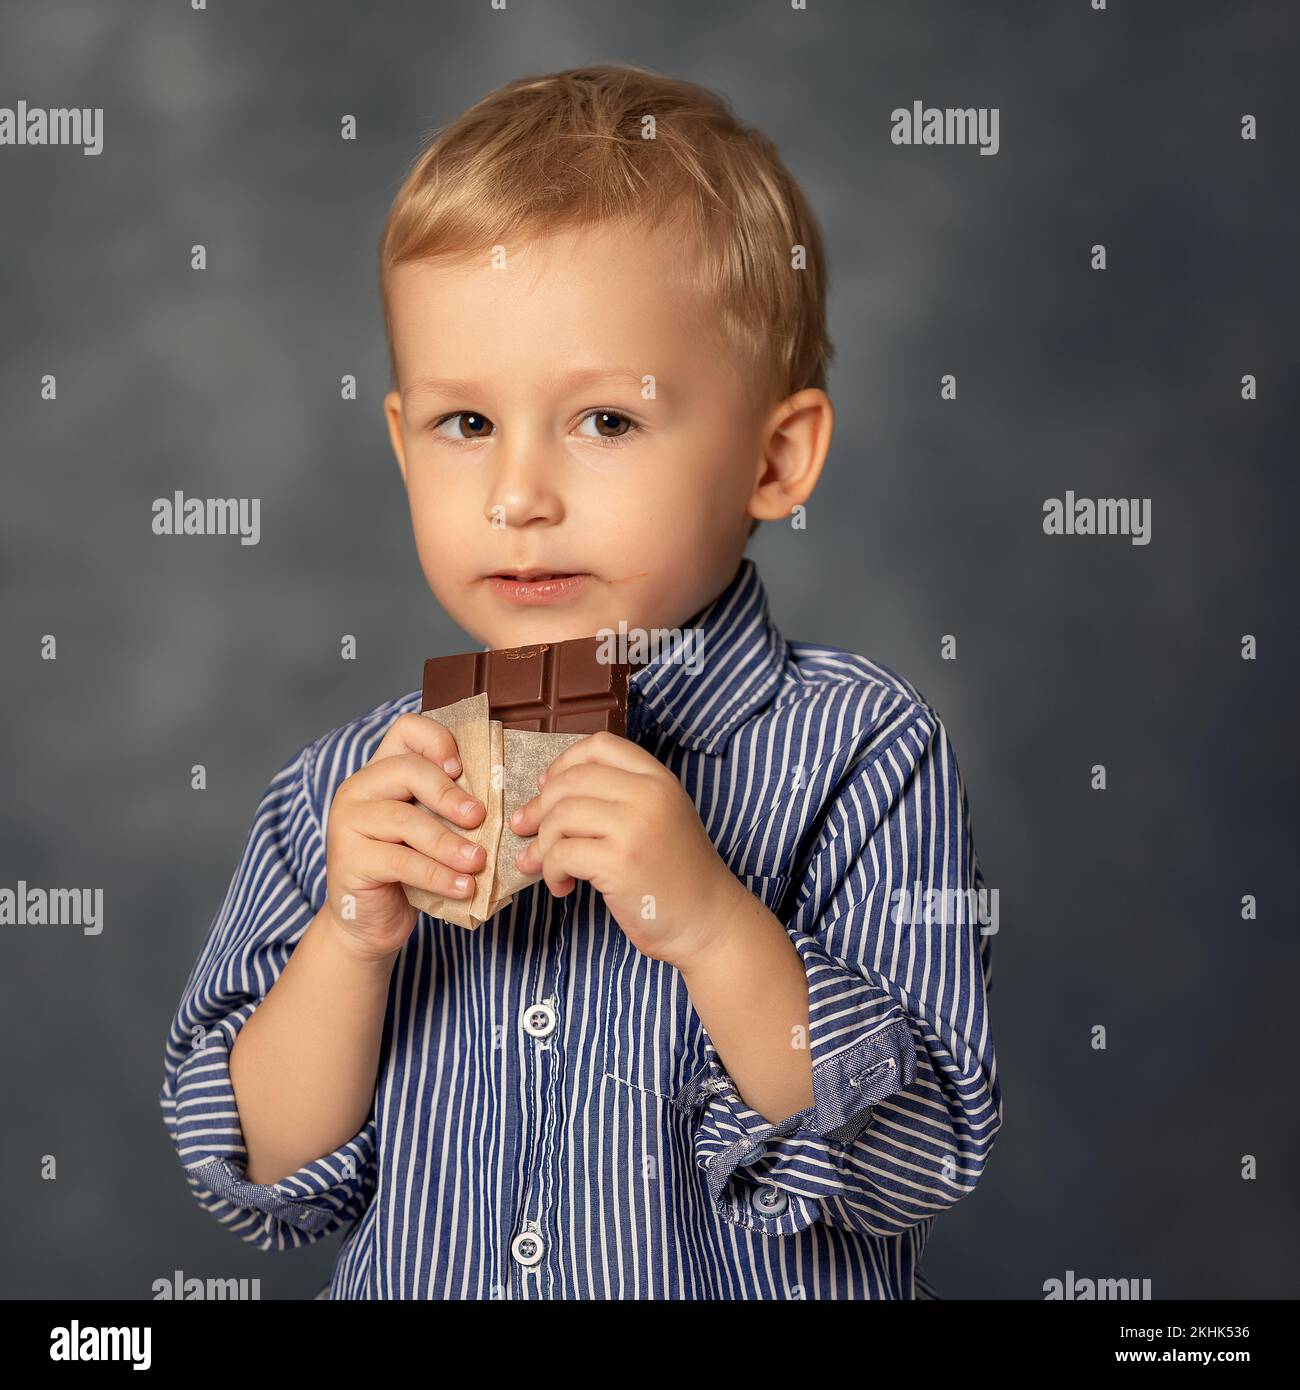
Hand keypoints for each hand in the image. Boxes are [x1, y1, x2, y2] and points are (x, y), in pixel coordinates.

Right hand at [323, 712, 486, 961]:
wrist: (370, 923)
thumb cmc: (408, 870)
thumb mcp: (431, 830)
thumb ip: (449, 806)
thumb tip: (501, 797)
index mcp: (381, 770)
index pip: (406, 729)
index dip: (438, 741)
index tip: (462, 769)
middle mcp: (359, 788)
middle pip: (406, 770)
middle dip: (449, 794)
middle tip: (480, 818)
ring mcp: (348, 822)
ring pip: (405, 820)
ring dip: (449, 842)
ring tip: (478, 862)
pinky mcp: (349, 860)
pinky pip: (401, 861)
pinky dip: (438, 875)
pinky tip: (463, 887)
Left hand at [509, 731, 746, 968]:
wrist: (708, 921)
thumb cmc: (677, 874)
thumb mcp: (661, 817)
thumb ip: (620, 796)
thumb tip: (547, 789)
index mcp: (658, 779)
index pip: (600, 745)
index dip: (563, 763)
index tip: (547, 787)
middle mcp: (649, 795)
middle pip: (571, 781)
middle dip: (539, 807)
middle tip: (527, 831)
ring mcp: (635, 827)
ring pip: (560, 816)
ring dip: (542, 845)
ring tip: (547, 866)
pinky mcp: (619, 863)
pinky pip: (561, 853)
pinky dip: (550, 871)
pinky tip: (563, 886)